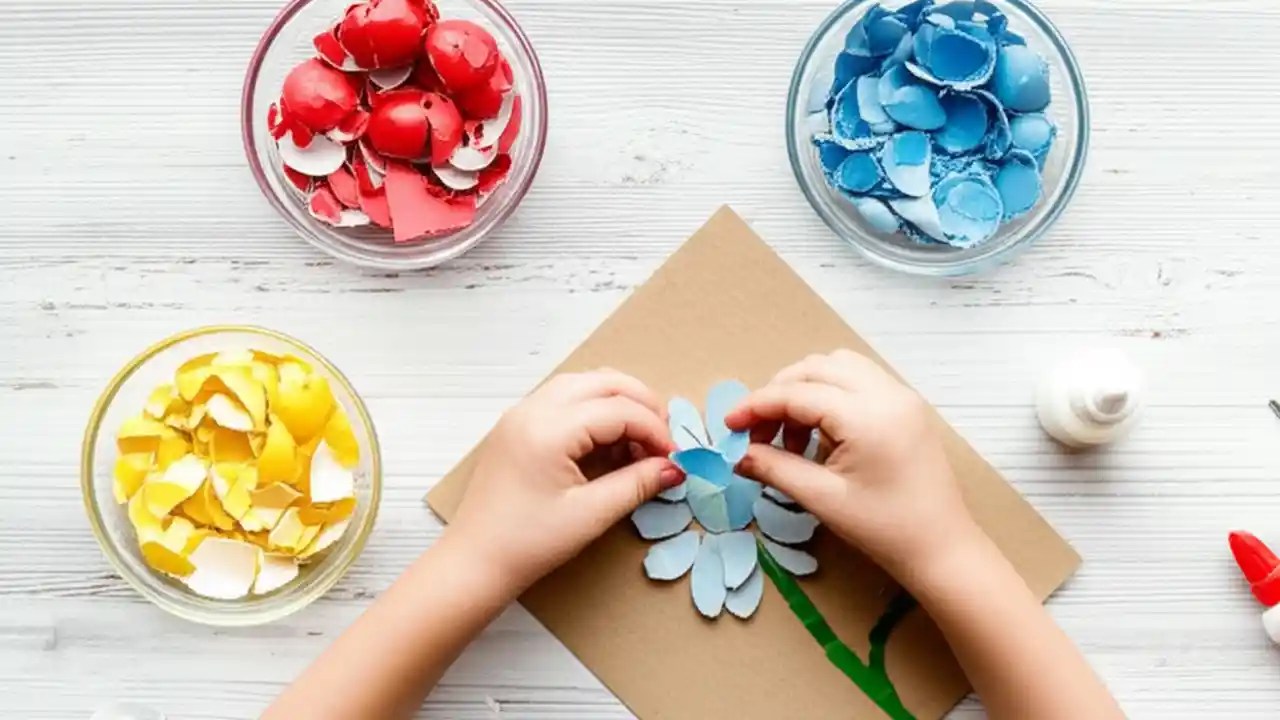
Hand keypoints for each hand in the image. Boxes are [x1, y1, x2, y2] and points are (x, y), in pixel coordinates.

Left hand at [450, 370, 682, 592]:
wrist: (474, 562)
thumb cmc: (528, 543)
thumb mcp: (590, 515)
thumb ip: (636, 484)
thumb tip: (674, 468)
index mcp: (548, 429)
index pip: (619, 410)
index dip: (655, 431)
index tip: (674, 459)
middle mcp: (532, 409)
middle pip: (604, 382)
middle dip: (642, 405)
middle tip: (663, 442)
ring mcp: (521, 413)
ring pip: (583, 384)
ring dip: (618, 403)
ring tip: (639, 441)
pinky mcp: (517, 426)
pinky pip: (565, 399)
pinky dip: (594, 411)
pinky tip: (609, 444)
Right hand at [725, 350, 980, 584]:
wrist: (942, 548)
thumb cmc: (884, 528)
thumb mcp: (822, 499)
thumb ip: (775, 468)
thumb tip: (737, 455)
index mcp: (867, 416)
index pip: (797, 393)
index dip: (756, 405)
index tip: (729, 426)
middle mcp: (887, 393)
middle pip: (815, 368)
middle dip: (779, 394)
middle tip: (757, 434)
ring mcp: (901, 396)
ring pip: (838, 367)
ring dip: (805, 391)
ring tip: (791, 438)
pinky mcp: (907, 407)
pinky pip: (859, 381)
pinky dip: (830, 395)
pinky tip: (820, 435)